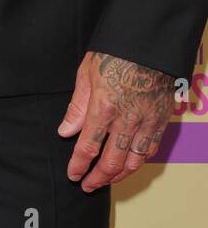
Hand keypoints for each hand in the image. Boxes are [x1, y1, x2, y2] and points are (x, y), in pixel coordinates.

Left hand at [58, 50, 173, 190]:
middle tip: (88, 185)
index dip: (79, 165)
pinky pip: (151, 148)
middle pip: (112, 161)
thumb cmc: (115, 53)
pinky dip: (139, 161)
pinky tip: (130, 165)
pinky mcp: (162, 119)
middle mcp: (127, 118)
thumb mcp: (86, 74)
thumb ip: (77, 106)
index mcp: (104, 106)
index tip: (73, 175)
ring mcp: (147, 120)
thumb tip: (65, 131)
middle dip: (98, 177)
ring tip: (106, 180)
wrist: (148, 42)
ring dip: (119, 175)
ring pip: (134, 160)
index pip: (88, 146)